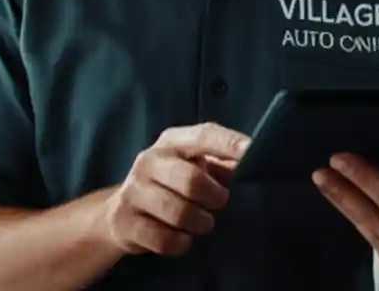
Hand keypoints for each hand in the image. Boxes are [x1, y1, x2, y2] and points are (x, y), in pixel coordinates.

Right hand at [97, 122, 250, 256]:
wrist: (121, 211)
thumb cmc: (172, 184)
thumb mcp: (195, 166)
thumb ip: (223, 162)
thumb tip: (256, 164)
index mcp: (172, 142)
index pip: (204, 135)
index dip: (229, 143)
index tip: (254, 152)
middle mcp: (149, 160)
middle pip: (192, 181)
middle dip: (214, 197)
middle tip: (220, 203)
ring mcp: (133, 191)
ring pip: (178, 213)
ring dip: (200, 223)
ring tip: (203, 223)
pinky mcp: (124, 221)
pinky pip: (163, 239)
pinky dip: (181, 243)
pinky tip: (183, 238)